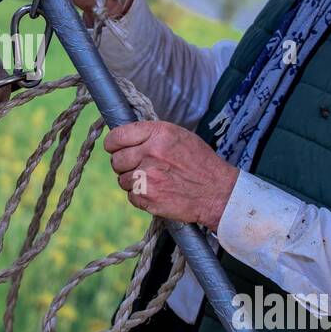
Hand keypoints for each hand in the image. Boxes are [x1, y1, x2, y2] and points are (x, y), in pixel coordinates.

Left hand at [103, 120, 239, 230]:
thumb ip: (151, 135)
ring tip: (152, 180)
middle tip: (137, 167)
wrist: (217, 192)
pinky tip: (157, 192)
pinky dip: (140, 196)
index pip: (117, 136)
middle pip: (116, 160)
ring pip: (122, 179)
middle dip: (123, 164)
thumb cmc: (199, 162)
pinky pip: (130, 196)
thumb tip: (123, 138)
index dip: (113, 144)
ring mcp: (147, 177)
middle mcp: (150, 153)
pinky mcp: (148, 198)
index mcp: (158, 134)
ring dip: (132, 181)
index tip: (114, 148)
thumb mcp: (178, 136)